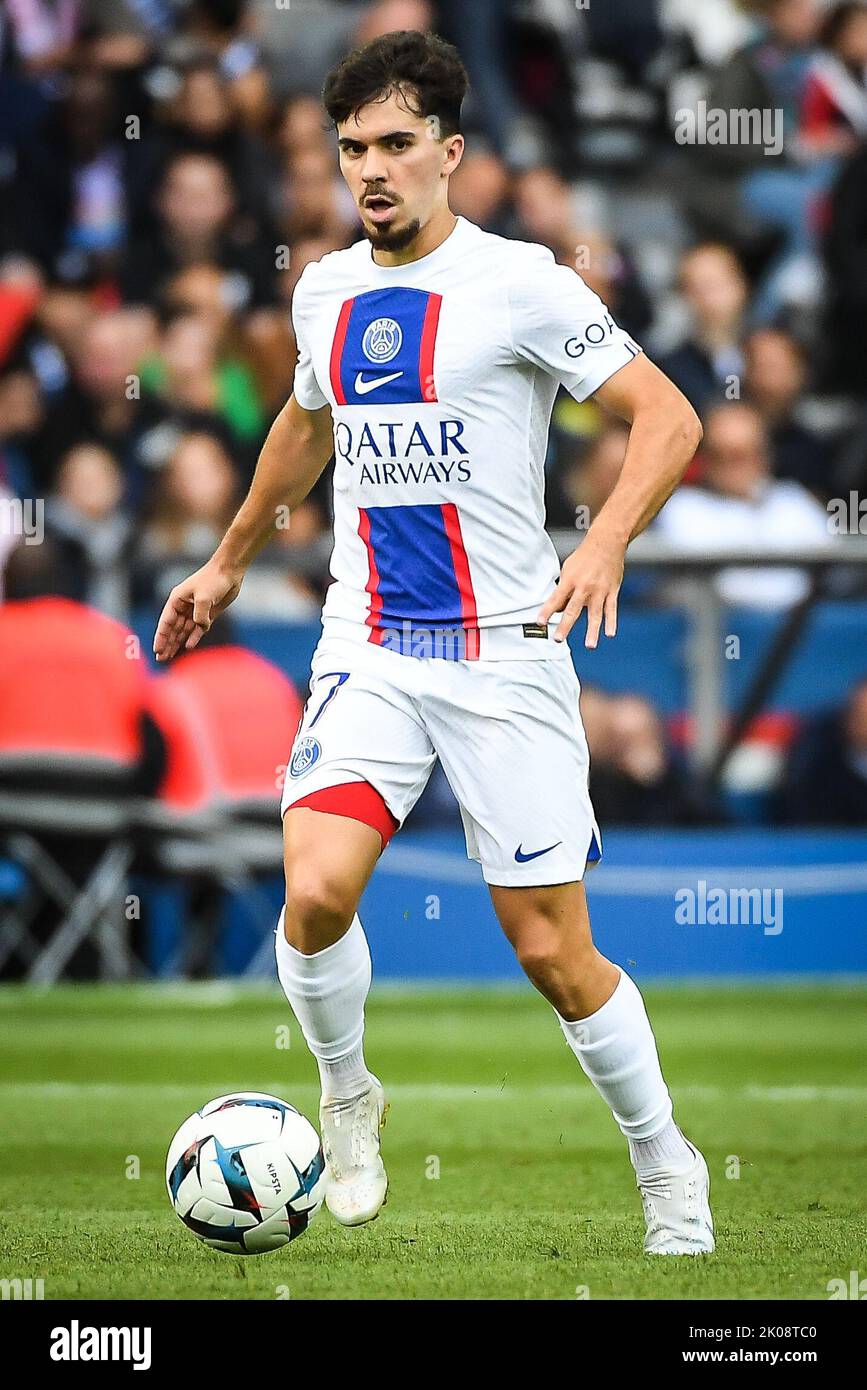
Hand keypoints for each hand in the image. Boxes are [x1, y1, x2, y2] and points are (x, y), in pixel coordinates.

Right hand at [153, 557, 243, 662]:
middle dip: (166, 644)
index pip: (166, 622)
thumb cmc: (213, 579)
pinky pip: (198, 628)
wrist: (229, 571)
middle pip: (173, 629)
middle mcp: (183, 606)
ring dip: (177, 643)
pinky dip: (193, 637)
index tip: (156, 650)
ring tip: (170, 656)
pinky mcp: (208, 613)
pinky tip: (188, 646)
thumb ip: (200, 616)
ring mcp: (195, 610)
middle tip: (161, 659)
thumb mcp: (204, 598)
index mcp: (177, 600)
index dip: (161, 637)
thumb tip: (200, 628)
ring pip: (183, 630)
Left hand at [537, 528, 625, 647]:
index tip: (540, 622)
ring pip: (595, 614)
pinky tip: (610, 633)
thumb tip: (559, 609)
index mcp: (570, 580)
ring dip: (592, 631)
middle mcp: (584, 587)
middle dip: (565, 625)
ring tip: (589, 645)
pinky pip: (611, 609)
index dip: (547, 611)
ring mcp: (600, 590)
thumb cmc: (585, 556)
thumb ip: (564, 589)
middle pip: (573, 610)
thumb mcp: (568, 569)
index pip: (555, 599)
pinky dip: (611, 622)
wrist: (607, 543)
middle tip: (558, 639)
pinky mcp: (612, 591)